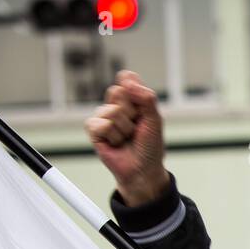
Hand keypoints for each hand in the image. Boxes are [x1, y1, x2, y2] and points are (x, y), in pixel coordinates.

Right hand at [85, 70, 166, 205]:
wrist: (143, 170)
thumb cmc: (150, 146)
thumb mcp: (156, 119)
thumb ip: (146, 97)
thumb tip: (127, 79)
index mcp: (131, 99)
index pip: (127, 78)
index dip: (134, 88)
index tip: (142, 106)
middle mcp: (115, 104)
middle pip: (117, 92)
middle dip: (132, 112)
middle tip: (136, 127)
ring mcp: (103, 116)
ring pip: (112, 111)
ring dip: (125, 129)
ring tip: (127, 138)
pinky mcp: (93, 130)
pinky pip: (101, 124)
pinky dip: (113, 136)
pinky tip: (116, 143)